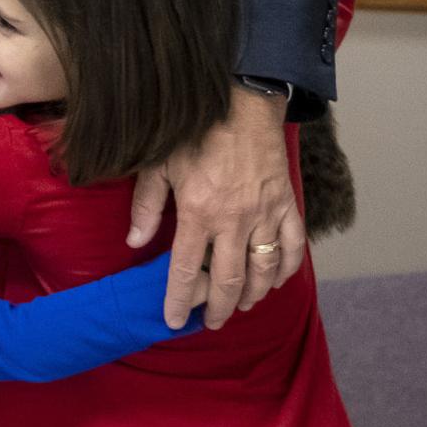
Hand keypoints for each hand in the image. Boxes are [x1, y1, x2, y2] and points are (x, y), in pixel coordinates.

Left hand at [127, 88, 304, 329]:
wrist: (243, 103)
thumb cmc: (196, 132)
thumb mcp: (159, 164)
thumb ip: (146, 206)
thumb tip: (134, 243)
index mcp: (198, 213)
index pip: (185, 271)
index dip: (178, 301)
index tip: (174, 322)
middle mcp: (233, 221)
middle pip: (227, 281)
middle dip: (218, 309)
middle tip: (212, 324)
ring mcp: (264, 214)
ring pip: (262, 271)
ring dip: (252, 295)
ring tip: (241, 306)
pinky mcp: (286, 204)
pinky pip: (292, 246)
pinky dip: (285, 269)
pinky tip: (275, 280)